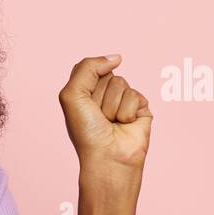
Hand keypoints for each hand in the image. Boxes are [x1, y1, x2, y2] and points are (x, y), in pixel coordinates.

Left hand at [58, 54, 152, 177]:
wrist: (108, 156)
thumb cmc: (87, 131)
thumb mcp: (72, 95)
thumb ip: (87, 67)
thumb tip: (116, 58)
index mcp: (84, 92)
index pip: (90, 68)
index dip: (87, 83)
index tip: (84, 103)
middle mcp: (103, 95)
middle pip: (107, 75)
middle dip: (101, 96)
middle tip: (99, 117)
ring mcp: (123, 101)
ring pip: (122, 84)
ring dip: (113, 105)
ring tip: (111, 123)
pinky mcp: (141, 108)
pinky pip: (136, 95)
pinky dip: (128, 111)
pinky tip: (125, 125)